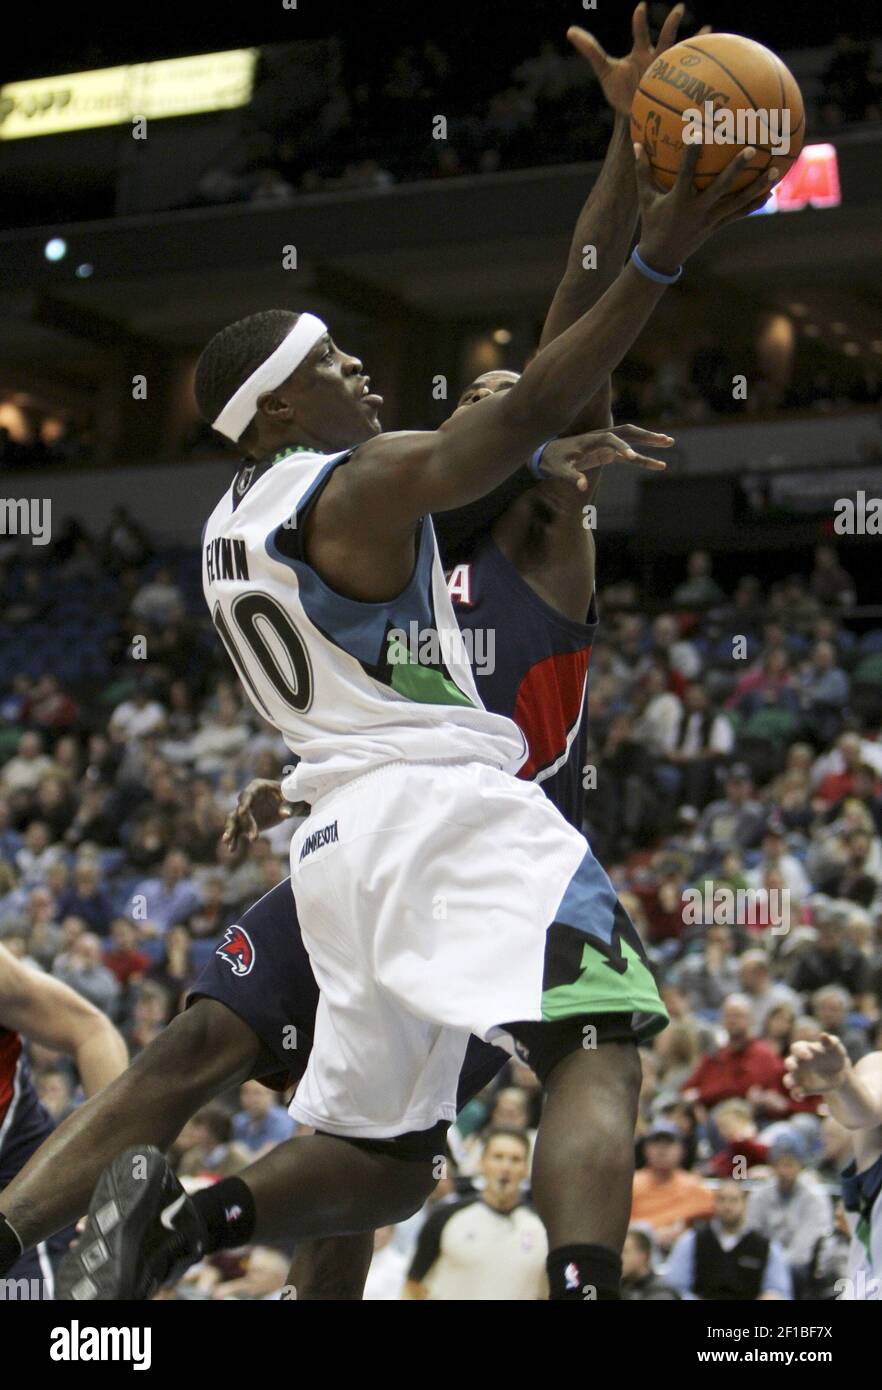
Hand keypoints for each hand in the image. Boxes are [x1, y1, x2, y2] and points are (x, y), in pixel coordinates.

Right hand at [222, 778, 295, 852]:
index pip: (248, 794)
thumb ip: (288, 806)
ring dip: (230, 830)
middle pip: (240, 809)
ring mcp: (245, 811)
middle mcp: (248, 798)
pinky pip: (237, 831)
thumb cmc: (292, 798)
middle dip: (243, 823)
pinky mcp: (245, 823)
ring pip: (234, 820)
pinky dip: (234, 839)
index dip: (244, 803)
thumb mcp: (293, 800)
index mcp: (258, 787)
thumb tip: (284, 814)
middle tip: (252, 836)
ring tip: (227, 841)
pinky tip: (232, 849)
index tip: (242, 813)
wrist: (290, 806)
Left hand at [540, 424, 672, 490]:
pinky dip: (642, 458)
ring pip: (632, 438)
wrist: (546, 453)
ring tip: (670, 442)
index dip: (621, 447)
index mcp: (590, 439)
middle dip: (647, 436)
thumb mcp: (558, 469)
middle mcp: (601, 437)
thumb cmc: (552, 460)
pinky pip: (628, 455)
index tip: (631, 457)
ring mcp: (606, 443)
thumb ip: (571, 477)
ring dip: (649, 440)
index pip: (610, 439)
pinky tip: (657, 464)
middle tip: (666, 440)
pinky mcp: (607, 452)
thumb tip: (582, 487)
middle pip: (628, 432)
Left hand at [567, 3, 707, 115]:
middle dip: (672, 23)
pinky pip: (691, 78)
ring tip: (708, 29)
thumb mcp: (604, 70)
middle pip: (665, 37)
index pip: (640, 32)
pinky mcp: (677, 87)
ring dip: (695, 41)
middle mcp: (658, 57)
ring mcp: (670, 71)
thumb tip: (570, 30)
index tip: (640, 8)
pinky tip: (716, 67)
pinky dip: (703, 70)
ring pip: (683, 53)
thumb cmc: (620, 90)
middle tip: (679, 8)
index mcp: (641, 52)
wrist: (634, 115)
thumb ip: (591, 50)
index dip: (639, 20)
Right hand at [635, 142, 777, 273]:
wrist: (661, 258)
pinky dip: (755, 203)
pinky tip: (770, 191)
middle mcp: (698, 210)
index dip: (692, 153)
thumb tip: (636, 144)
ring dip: (757, 187)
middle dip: (736, 169)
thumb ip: (642, 171)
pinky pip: (740, 213)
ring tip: (775, 171)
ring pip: (738, 202)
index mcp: (679, 200)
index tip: (699, 131)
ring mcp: (711, 220)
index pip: (686, 173)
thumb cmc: (652, 223)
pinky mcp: (718, 226)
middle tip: (752, 149)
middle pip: (721, 187)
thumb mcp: (644, 198)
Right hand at [784, 1033, 849, 1099]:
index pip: (796, 1048)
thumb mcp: (836, 1048)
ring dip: (789, 1081)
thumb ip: (830, 1041)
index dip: (800, 1051)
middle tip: (794, 1067)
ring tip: (792, 1085)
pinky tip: (801, 1097)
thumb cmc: (835, 1056)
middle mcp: (798, 1062)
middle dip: (790, 1065)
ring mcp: (799, 1076)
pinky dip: (796, 1095)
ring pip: (789, 1078)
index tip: (808, 1055)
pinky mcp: (803, 1088)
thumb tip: (824, 1035)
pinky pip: (795, 1092)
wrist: (840, 1073)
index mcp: (804, 1050)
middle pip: (789, 1062)